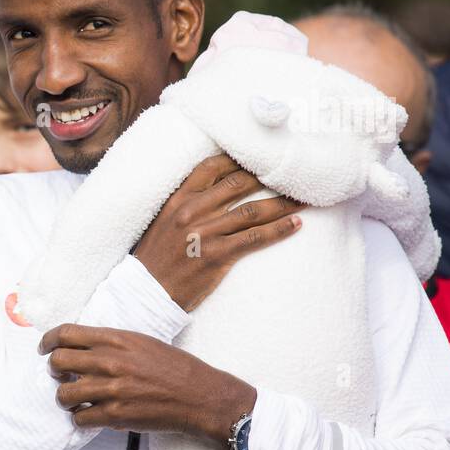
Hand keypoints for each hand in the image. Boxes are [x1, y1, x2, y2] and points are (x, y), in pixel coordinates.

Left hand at [39, 326, 255, 444]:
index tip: (44, 348)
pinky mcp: (116, 415)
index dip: (48, 341)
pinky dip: (80, 418)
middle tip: (61, 377)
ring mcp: (111, 389)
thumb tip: (82, 348)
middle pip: (58, 362)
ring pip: (63, 394)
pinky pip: (80, 418)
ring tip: (74, 399)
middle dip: (54, 371)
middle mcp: (110, 361)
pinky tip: (88, 415)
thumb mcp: (141, 342)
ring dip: (64, 398)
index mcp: (116, 339)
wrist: (199, 395)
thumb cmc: (174, 367)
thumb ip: (111, 343)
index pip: (66, 334)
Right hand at [133, 154, 303, 311]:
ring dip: (283, 203)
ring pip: (253, 211)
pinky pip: (255, 238)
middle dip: (269, 177)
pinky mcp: (217, 256)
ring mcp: (205, 233)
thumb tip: (215, 191)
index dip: (240, 159)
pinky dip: (279, 230)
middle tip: (292, 175)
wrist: (145, 293)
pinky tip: (296, 224)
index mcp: (178, 199)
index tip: (261, 157)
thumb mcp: (163, 221)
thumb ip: (185, 204)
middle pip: (238, 184)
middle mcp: (191, 211)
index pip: (212, 167)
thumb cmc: (156, 258)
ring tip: (303, 199)